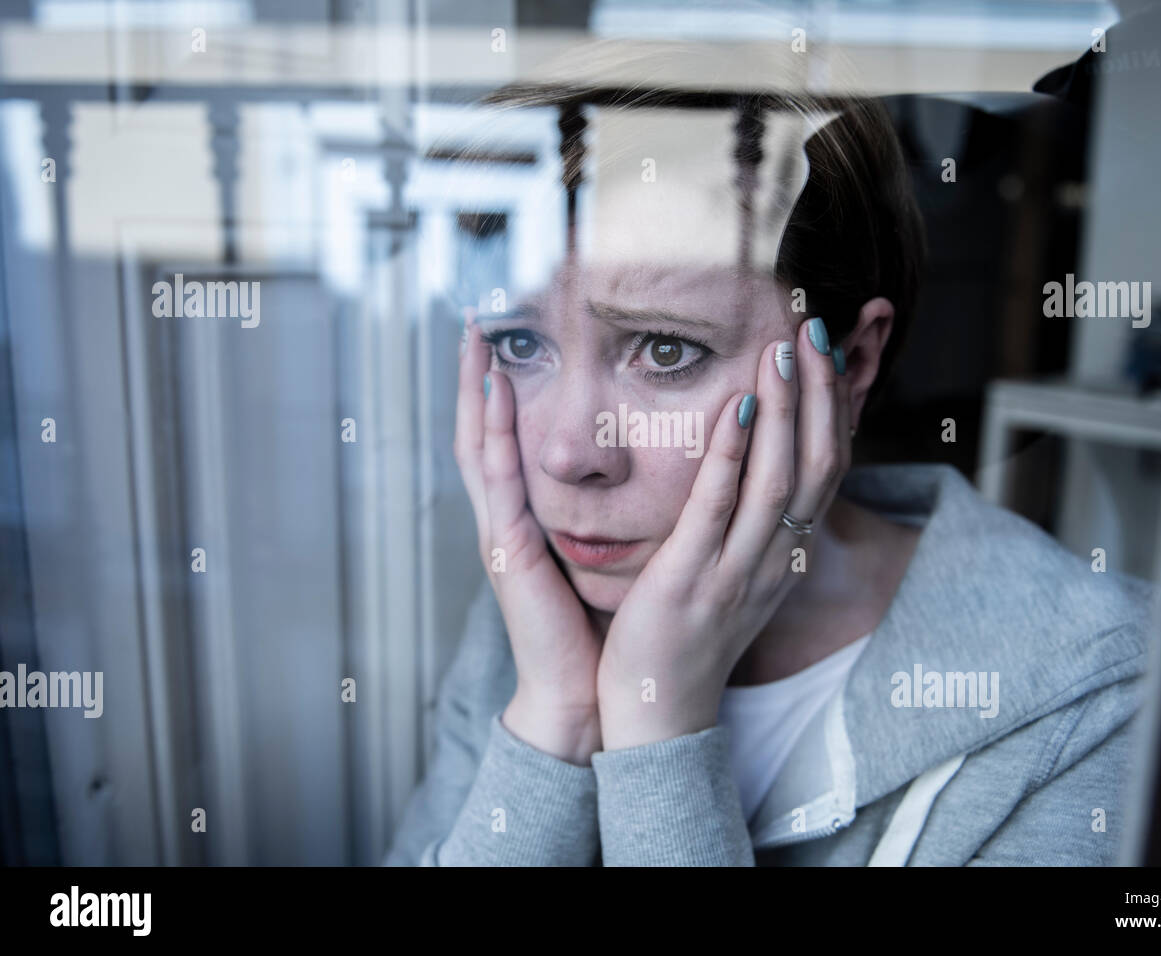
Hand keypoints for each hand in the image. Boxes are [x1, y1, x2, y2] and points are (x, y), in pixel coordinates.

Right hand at [454, 320, 601, 763]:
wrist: (584, 693)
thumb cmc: (596, 629)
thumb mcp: (598, 560)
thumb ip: (601, 519)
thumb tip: (633, 477)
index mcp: (530, 521)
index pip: (510, 443)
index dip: (503, 394)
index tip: (507, 342)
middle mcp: (508, 520)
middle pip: (483, 434)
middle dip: (476, 378)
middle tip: (475, 323)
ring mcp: (501, 533)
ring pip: (481, 447)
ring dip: (476, 390)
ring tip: (476, 339)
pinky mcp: (510, 551)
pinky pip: (499, 481)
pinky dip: (495, 433)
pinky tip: (495, 393)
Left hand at [595, 319, 852, 749]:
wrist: (655, 712)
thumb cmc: (686, 634)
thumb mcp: (733, 571)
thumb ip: (746, 519)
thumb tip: (755, 459)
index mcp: (782, 555)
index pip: (825, 470)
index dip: (833, 409)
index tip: (825, 351)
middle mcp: (772, 560)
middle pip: (815, 466)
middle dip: (819, 394)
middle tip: (813, 327)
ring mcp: (736, 573)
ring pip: (778, 482)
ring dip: (786, 410)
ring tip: (782, 349)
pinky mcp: (690, 582)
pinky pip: (719, 511)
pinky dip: (731, 456)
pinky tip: (734, 408)